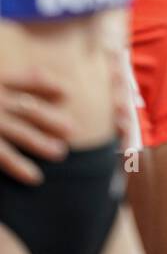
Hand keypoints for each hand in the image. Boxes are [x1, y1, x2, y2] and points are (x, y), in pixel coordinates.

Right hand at [0, 67, 71, 183]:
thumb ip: (5, 82)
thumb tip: (22, 91)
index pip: (25, 77)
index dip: (46, 83)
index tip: (66, 91)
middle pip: (28, 106)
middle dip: (50, 117)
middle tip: (72, 129)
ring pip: (20, 131)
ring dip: (41, 142)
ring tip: (60, 153)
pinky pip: (3, 156)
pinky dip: (20, 166)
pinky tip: (35, 176)